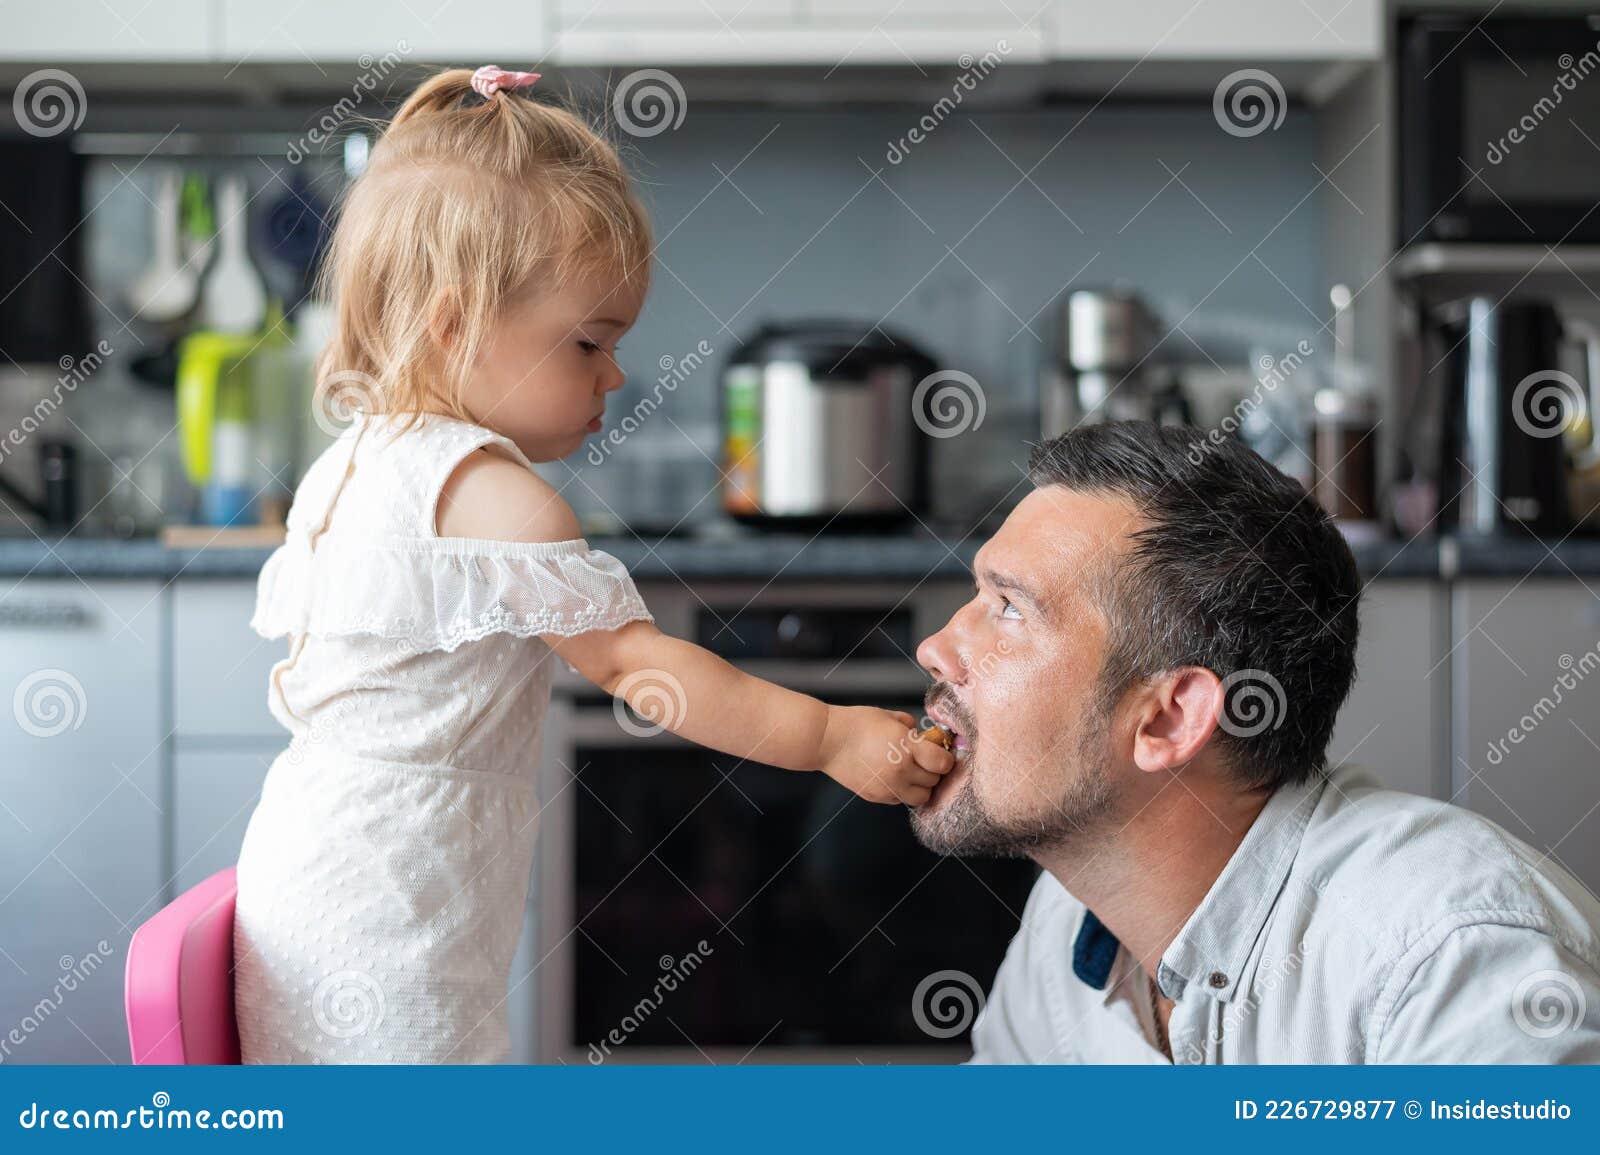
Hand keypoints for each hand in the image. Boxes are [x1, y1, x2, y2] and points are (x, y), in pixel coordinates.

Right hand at [818, 705, 956, 805]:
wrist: (827, 741)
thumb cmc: (856, 724)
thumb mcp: (889, 716)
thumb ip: (911, 727)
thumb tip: (924, 736)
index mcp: (906, 747)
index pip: (942, 763)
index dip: (945, 759)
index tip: (942, 754)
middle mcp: (900, 770)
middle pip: (934, 781)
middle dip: (933, 771)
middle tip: (926, 762)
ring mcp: (888, 787)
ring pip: (921, 797)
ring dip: (921, 786)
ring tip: (912, 773)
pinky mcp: (876, 796)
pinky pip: (900, 800)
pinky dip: (902, 792)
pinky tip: (894, 778)